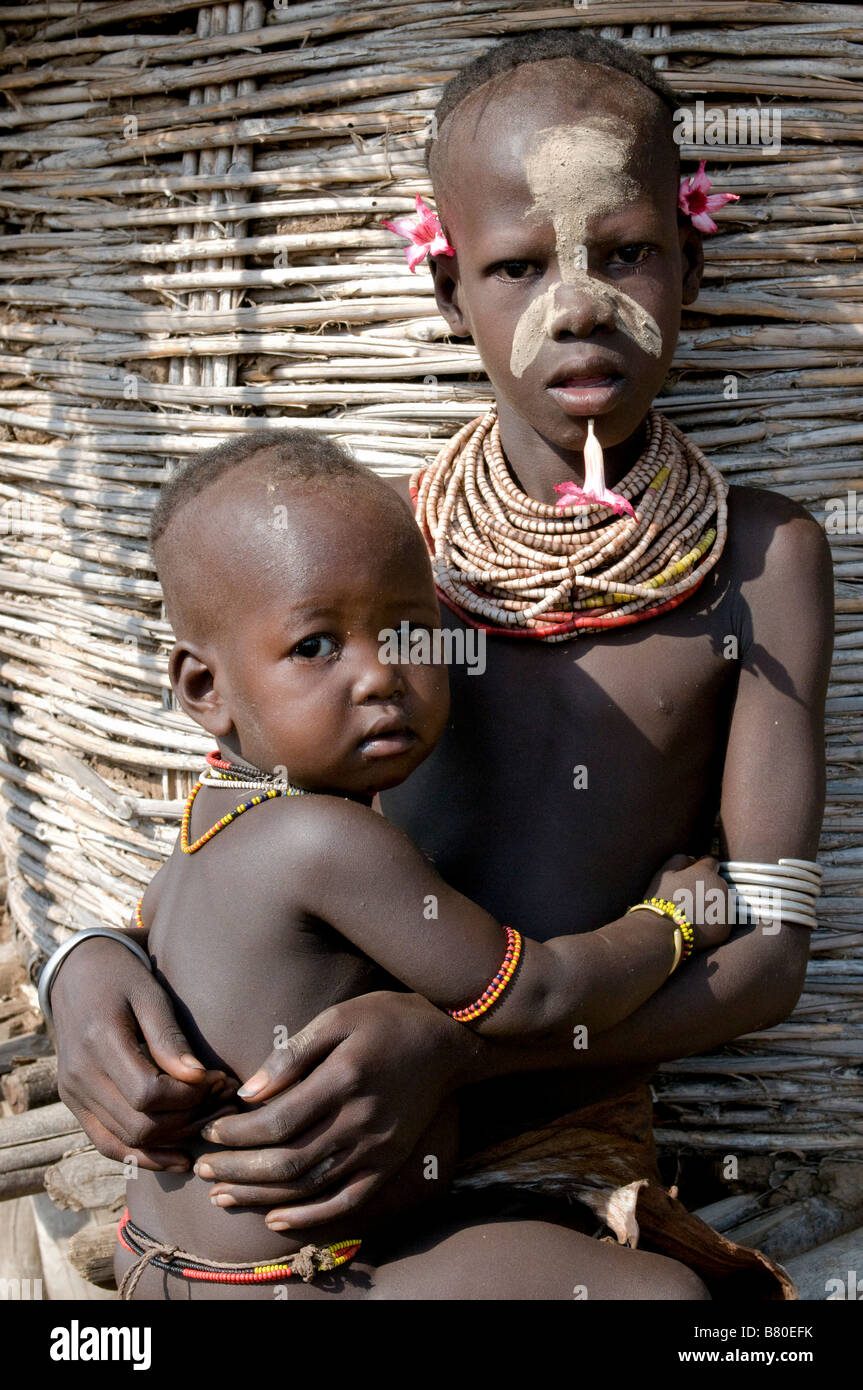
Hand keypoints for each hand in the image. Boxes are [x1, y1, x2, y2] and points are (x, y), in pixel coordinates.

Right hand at [52, 937, 235, 1170]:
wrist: (75, 973)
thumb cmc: (121, 977)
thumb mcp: (150, 994)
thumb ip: (170, 1038)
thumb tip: (199, 1078)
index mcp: (99, 1042)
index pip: (148, 1093)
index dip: (189, 1095)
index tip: (219, 1079)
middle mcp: (80, 1075)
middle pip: (140, 1124)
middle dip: (189, 1119)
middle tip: (224, 1101)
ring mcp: (73, 1094)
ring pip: (127, 1140)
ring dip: (175, 1138)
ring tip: (211, 1120)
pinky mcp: (74, 1103)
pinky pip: (108, 1144)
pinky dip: (143, 1156)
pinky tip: (179, 1158)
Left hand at [193, 991, 466, 1226]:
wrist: (449, 1042)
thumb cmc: (387, 1020)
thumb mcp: (338, 1018)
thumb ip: (293, 1055)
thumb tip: (249, 1093)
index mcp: (342, 1081)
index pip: (276, 1121)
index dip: (236, 1133)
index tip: (208, 1130)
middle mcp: (359, 1122)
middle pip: (287, 1162)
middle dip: (237, 1170)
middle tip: (202, 1168)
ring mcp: (377, 1148)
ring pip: (310, 1187)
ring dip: (261, 1197)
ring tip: (222, 1195)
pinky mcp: (389, 1163)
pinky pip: (347, 1202)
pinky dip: (310, 1218)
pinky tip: (277, 1221)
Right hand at [644, 853, 733, 950]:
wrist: (663, 932)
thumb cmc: (661, 900)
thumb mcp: (664, 873)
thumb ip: (680, 859)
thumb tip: (692, 859)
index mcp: (706, 872)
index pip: (711, 862)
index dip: (702, 868)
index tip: (694, 876)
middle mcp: (721, 887)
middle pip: (718, 882)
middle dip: (708, 886)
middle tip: (691, 898)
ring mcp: (726, 908)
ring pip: (723, 900)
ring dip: (713, 903)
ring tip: (694, 913)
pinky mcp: (726, 926)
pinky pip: (723, 920)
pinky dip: (714, 921)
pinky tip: (698, 924)